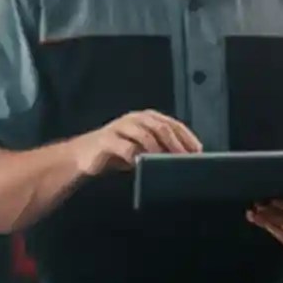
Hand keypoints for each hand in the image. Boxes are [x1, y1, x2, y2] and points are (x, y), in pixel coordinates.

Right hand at [67, 110, 201, 176]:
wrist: (84, 155)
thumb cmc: (118, 152)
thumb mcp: (142, 148)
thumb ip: (161, 149)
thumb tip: (187, 159)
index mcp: (146, 118)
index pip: (172, 123)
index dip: (187, 136)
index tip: (198, 151)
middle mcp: (135, 119)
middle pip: (160, 126)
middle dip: (176, 143)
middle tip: (185, 158)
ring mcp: (120, 128)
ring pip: (144, 134)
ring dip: (158, 149)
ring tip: (167, 162)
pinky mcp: (107, 140)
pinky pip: (124, 147)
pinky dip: (136, 156)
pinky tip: (142, 165)